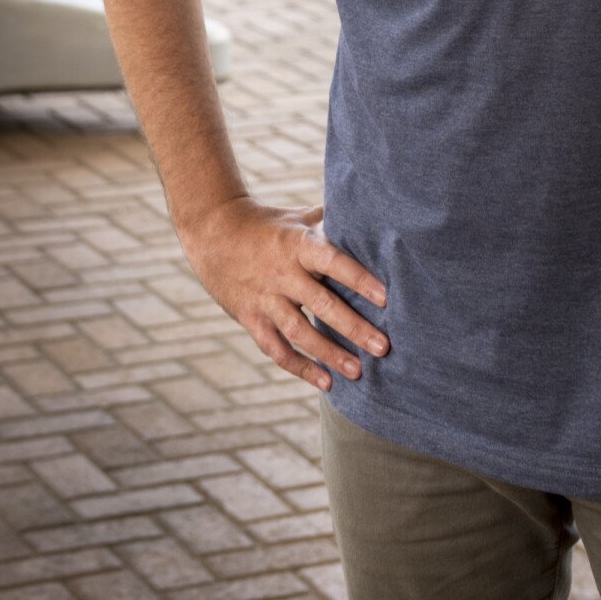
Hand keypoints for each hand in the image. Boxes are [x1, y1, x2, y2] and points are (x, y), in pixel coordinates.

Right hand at [179, 197, 388, 392]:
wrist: (214, 231)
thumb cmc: (268, 224)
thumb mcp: (298, 218)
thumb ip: (330, 222)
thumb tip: (369, 217)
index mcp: (298, 244)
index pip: (333, 262)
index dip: (359, 279)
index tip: (386, 298)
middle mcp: (282, 274)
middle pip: (321, 304)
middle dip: (354, 328)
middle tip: (383, 347)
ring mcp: (265, 299)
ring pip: (299, 332)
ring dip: (329, 354)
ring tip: (358, 371)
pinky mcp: (250, 318)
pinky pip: (275, 348)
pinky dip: (300, 367)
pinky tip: (325, 382)